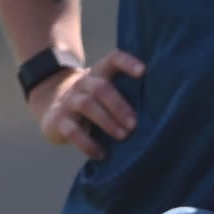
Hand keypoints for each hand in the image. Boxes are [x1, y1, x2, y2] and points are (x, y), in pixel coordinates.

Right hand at [28, 49, 145, 159]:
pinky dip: (88, 144)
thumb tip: (163, 113)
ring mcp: (69, 101)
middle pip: (101, 88)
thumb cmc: (94, 100)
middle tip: (135, 124)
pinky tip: (102, 154)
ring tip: (123, 136)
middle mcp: (83, 84)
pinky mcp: (58, 121)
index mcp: (99, 73)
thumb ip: (127, 93)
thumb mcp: (106, 90)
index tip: (144, 72)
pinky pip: (72, 131)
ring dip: (108, 122)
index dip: (127, 63)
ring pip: (87, 105)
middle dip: (119, 106)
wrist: (50, 102)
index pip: (113, 60)